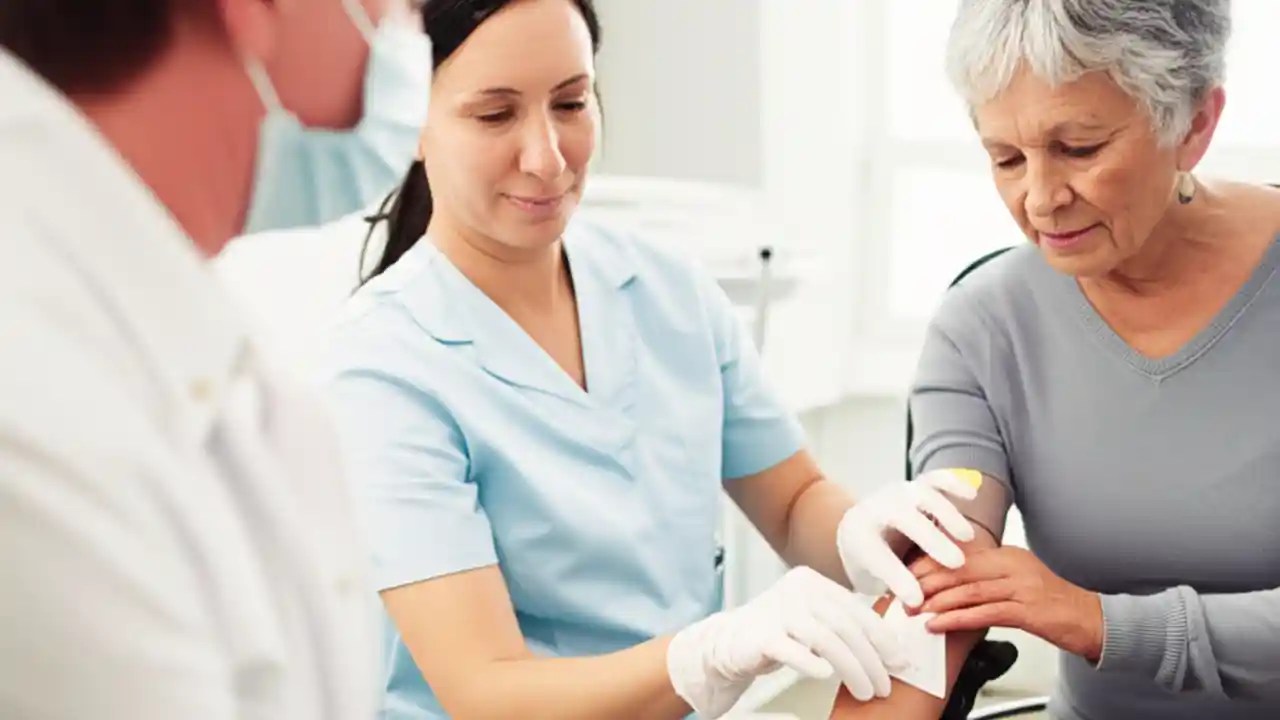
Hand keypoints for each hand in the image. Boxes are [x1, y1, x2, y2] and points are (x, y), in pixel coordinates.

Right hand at [667, 567, 906, 717]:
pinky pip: (792, 650)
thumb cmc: (777, 634)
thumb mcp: (812, 619)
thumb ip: (842, 622)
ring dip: (852, 669)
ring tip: (865, 691)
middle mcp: (795, 589)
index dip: (883, 637)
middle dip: (872, 659)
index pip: (856, 609)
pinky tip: (826, 677)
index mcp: (811, 581)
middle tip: (885, 685)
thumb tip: (892, 648)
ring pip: (826, 640)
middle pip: (845, 626)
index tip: (901, 662)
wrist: (727, 644)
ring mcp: (777, 610)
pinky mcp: (761, 635)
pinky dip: (812, 663)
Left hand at [837, 470, 978, 606]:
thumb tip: (917, 601)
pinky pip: (935, 479)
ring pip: (922, 495)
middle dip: (930, 540)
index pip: (879, 555)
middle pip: (904, 518)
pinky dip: (952, 483)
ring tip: (966, 537)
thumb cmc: (872, 555)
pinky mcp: (917, 486)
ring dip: (946, 514)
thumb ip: (894, 582)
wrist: (862, 525)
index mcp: (861, 534)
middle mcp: (878, 508)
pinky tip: (971, 495)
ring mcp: (899, 493)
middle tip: (956, 563)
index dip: (899, 577)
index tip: (918, 599)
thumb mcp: (874, 573)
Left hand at [911, 546, 1103, 661]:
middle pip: (961, 569)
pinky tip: (939, 625)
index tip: (908, 573)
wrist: (1092, 620)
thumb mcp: (1018, 580)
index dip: (931, 563)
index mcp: (1008, 555)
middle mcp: (1013, 565)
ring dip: (938, 601)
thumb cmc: (1053, 603)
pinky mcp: (1028, 610)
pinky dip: (957, 619)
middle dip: (928, 581)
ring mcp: (1022, 587)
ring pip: (970, 590)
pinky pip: (985, 613)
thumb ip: (988, 577)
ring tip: (916, 610)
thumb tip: (952, 582)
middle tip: (904, 593)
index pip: (961, 554)